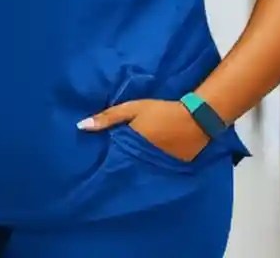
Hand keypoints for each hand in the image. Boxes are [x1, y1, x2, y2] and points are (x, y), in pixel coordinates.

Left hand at [78, 99, 209, 161]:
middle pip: (127, 168)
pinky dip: (152, 167)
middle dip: (120, 167)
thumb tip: (81, 126)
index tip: (95, 166)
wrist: (198, 117)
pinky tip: (149, 165)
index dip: (105, 162)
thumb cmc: (162, 110)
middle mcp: (144, 162)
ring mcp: (160, 167)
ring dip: (136, 168)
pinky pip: (157, 170)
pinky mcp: (174, 169)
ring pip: (142, 170)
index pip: (113, 161)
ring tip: (128, 168)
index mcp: (133, 147)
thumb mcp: (133, 108)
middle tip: (109, 170)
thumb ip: (109, 117)